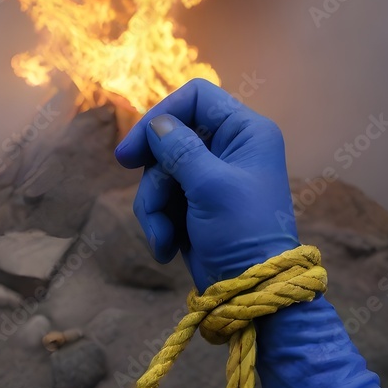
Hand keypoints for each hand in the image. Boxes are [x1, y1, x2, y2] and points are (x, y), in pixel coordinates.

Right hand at [114, 78, 298, 291]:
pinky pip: (162, 198)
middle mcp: (228, 147)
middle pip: (169, 139)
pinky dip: (159, 222)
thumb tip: (155, 124)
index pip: (196, 98)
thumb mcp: (210, 186)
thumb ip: (179, 149)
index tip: (135, 148)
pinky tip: (167, 248)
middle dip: (156, 179)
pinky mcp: (194, 203)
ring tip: (164, 238)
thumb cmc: (243, 232)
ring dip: (154, 208)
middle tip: (149, 206)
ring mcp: (209, 176)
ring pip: (160, 173)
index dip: (163, 114)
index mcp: (245, 132)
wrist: (251, 290)